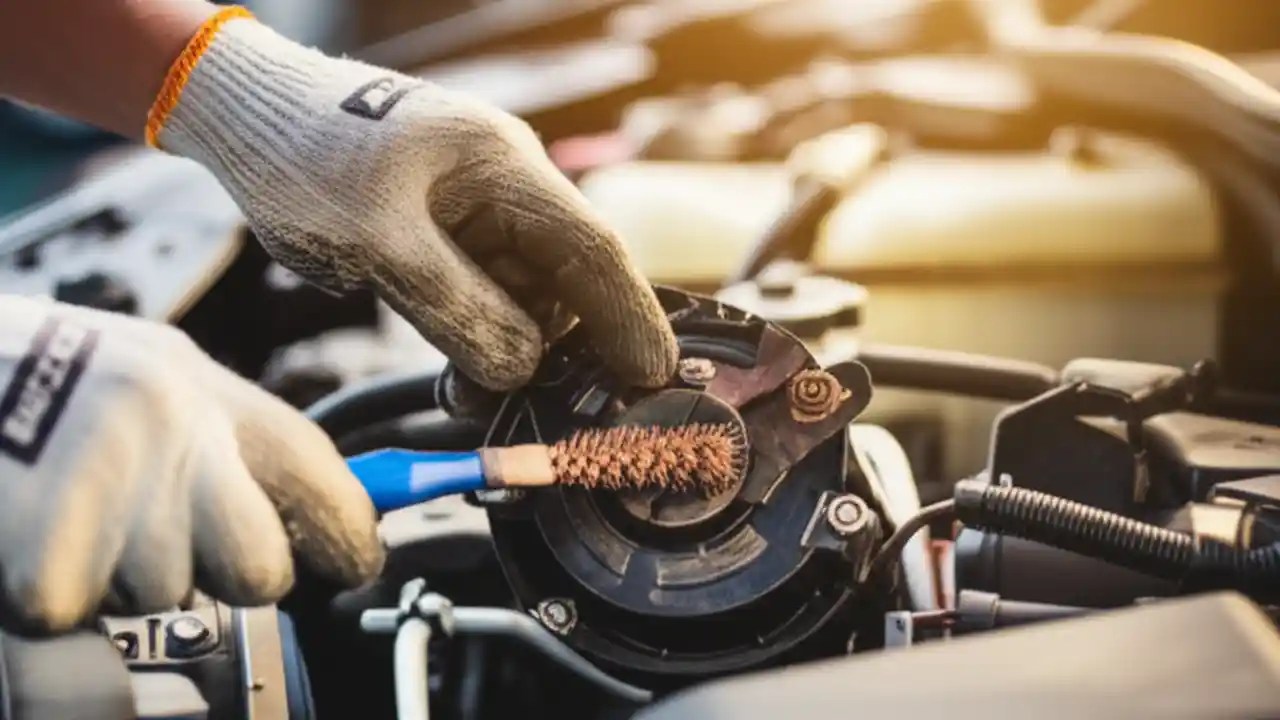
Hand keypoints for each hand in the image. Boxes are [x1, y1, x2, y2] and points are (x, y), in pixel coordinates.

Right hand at [0, 295, 381, 632]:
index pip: (313, 469)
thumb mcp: (141, 375)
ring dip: (120, 579)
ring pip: (165, 597)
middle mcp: (166, 428)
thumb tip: (320, 507)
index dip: (348, 528)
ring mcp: (106, 491)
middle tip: (161, 540)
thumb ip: (225, 435)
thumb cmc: (29, 379)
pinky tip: (23, 540)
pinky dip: (48, 604)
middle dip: (225, 574)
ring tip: (67, 515)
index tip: (357, 558)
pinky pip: (79, 625)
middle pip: (260, 567)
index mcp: (192, 385)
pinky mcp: (47, 558)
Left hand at [150, 13, 677, 391]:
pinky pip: (490, 290)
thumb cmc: (302, 158)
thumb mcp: (377, 247)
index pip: (593, 250)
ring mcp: (480, 205)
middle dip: (568, 350)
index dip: (629, 319)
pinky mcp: (451, 226)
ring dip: (517, 351)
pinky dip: (483, 335)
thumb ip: (459, 312)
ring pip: (529, 293)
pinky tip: (462, 374)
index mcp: (503, 167)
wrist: (245, 114)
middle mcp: (506, 183)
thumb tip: (523, 370)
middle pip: (568, 278)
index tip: (654, 377)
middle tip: (561, 414)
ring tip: (477, 400)